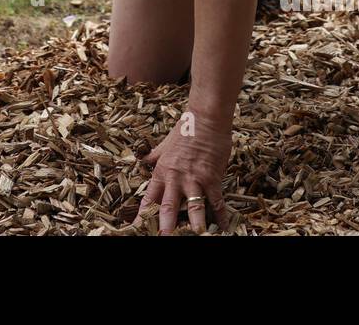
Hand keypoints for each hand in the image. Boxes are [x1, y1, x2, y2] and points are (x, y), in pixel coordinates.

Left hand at [136, 111, 232, 233]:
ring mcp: (195, 179)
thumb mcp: (165, 143)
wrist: (206, 118)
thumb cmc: (185, 129)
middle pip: (168, 208)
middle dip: (165, 227)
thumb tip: (143, 160)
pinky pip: (216, 201)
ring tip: (195, 237)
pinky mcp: (213, 178)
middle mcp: (176, 178)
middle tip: (164, 239)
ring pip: (194, 208)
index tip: (136, 229)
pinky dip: (220, 216)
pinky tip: (223, 227)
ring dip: (194, 226)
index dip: (142, 215)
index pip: (149, 198)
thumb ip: (154, 156)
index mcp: (162, 171)